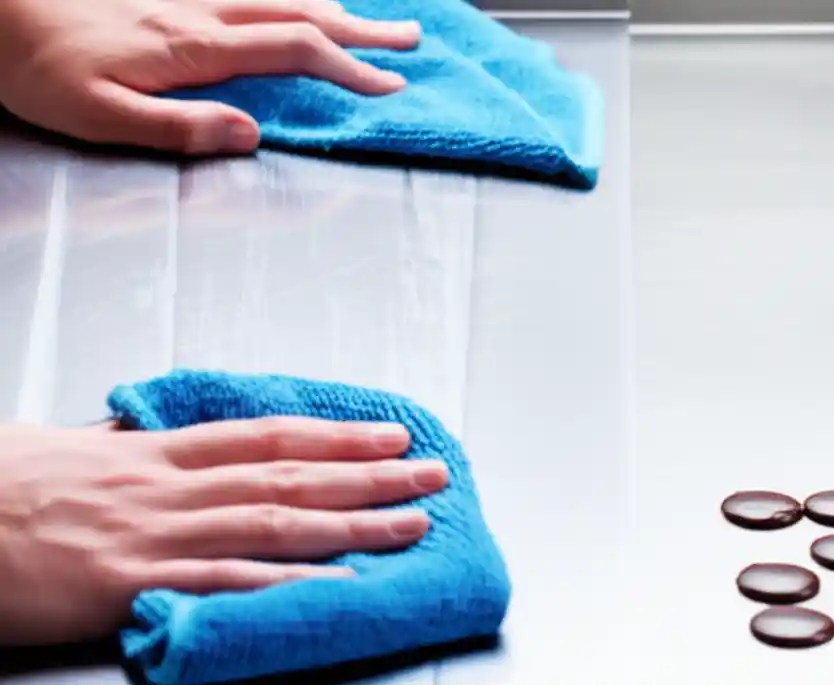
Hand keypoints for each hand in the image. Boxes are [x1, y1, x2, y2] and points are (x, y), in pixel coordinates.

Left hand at [0, 0, 419, 154]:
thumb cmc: (38, 66)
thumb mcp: (100, 114)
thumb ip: (178, 127)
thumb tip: (249, 135)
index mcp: (193, 47)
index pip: (293, 49)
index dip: (348, 66)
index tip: (388, 84)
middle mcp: (199, 10)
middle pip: (300, 11)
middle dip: (362, 28)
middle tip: (409, 41)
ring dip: (335, 5)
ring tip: (376, 16)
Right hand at [0, 417, 446, 644]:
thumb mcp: (64, 449)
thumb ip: (125, 449)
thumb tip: (156, 438)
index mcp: (153, 453)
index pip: (266, 438)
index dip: (335, 437)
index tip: (388, 435)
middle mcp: (168, 487)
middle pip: (289, 477)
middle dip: (368, 477)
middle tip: (431, 473)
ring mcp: (155, 535)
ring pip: (275, 524)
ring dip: (352, 524)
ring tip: (412, 524)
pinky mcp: (131, 585)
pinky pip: (225, 582)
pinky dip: (286, 582)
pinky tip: (337, 582)